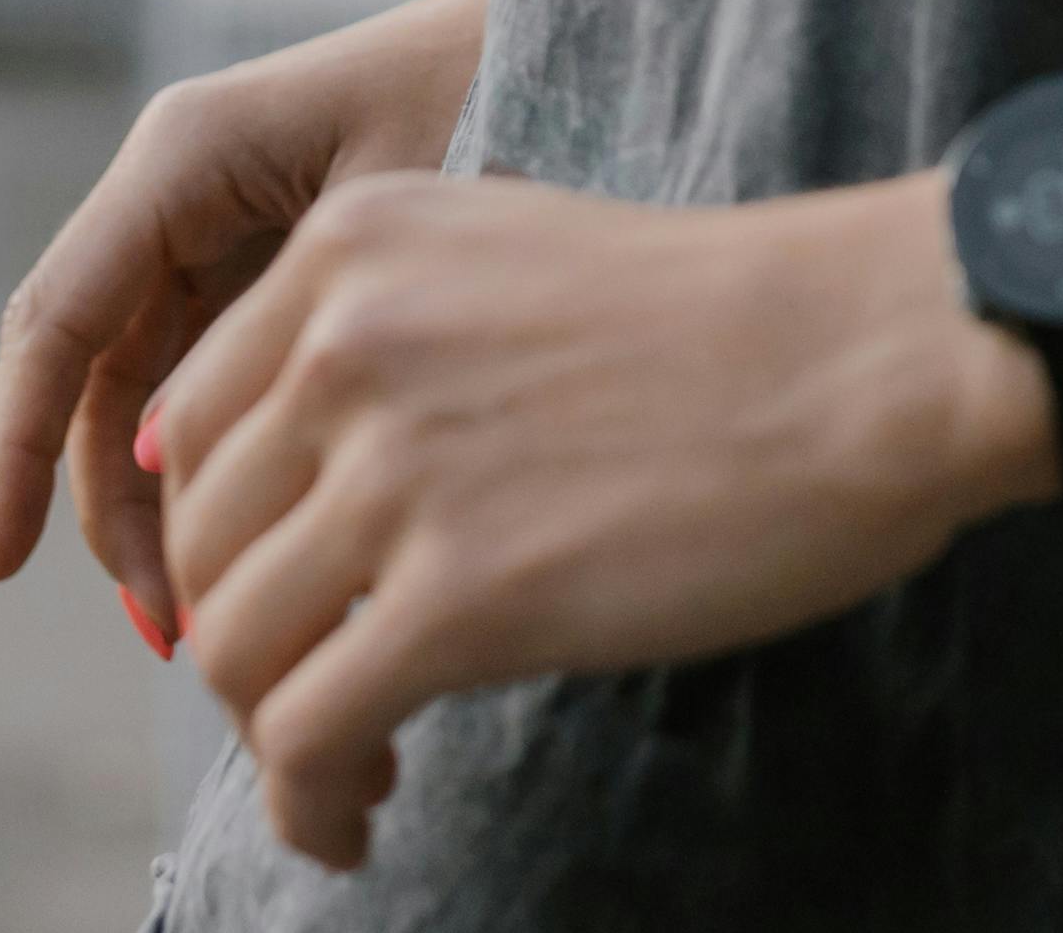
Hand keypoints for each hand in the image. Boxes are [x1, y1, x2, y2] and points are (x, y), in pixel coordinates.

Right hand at [0, 0, 493, 650]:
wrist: (588, 41)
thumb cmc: (506, 97)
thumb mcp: (398, 215)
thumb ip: (285, 329)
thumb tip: (166, 463)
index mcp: (187, 152)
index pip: (59, 318)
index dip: (13, 450)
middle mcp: (177, 188)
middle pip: (94, 379)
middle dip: (111, 513)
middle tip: (172, 636)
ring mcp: (215, 227)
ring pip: (143, 396)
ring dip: (160, 509)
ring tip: (209, 627)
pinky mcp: (264, 267)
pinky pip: (205, 384)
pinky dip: (214, 472)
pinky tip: (252, 560)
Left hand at [148, 166, 1057, 871]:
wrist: (874, 352)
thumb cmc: (736, 318)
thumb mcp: (517, 259)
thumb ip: (390, 332)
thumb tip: (297, 475)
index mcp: (352, 247)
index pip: (188, 426)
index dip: (213, 537)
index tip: (274, 595)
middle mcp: (344, 344)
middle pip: (199, 541)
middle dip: (238, 638)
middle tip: (312, 693)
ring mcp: (396, 470)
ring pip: (235, 647)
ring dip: (272, 731)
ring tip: (348, 764)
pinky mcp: (460, 594)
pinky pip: (308, 731)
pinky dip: (309, 798)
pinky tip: (359, 815)